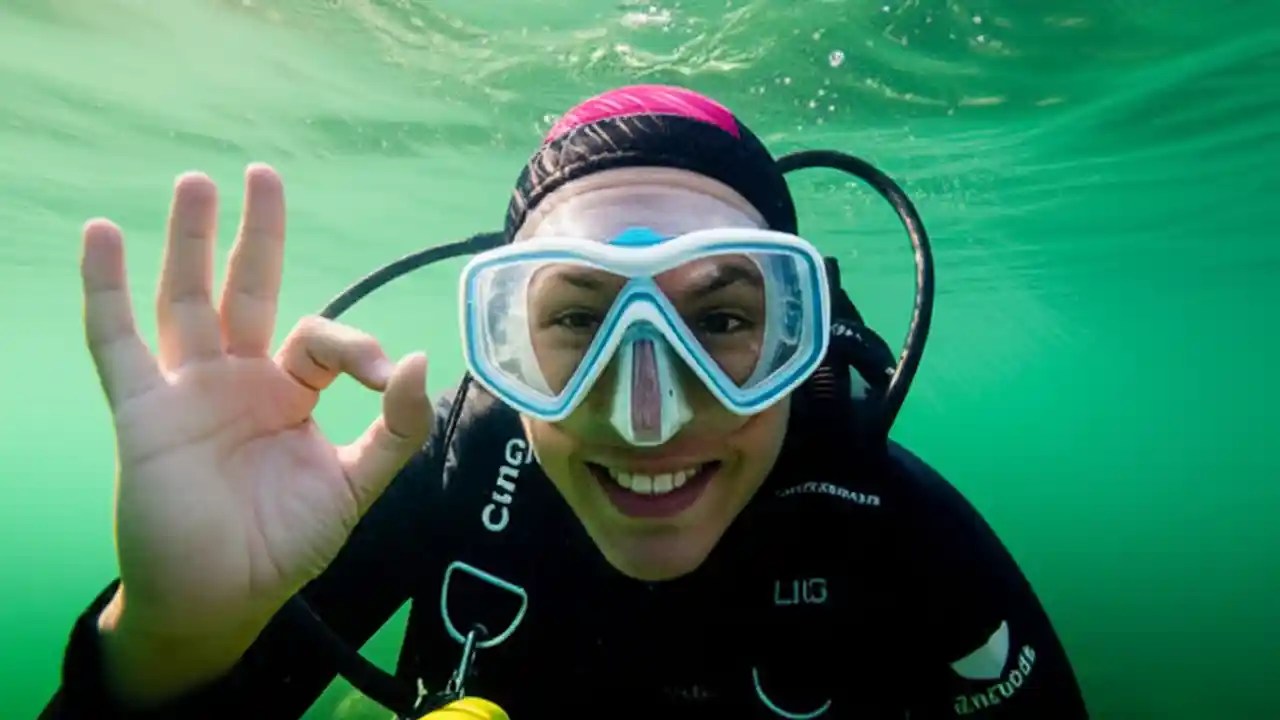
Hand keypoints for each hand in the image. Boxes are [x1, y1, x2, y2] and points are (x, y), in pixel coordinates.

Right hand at [82, 164, 432, 651]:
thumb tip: (421, 361)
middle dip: (257, 234)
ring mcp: (188, 390)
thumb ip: (396, 430)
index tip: (384, 378)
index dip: (357, 347)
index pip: (322, 340)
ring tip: (195, 182)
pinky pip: (117, 343)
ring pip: (186, 300)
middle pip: (248, 290)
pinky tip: (103, 236)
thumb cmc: (284, 544)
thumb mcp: (355, 485)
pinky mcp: (143, 412)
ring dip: (189, 241)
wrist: (222, 600)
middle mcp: (238, 380)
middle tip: (262, 173)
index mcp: (290, 393)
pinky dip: (106, 290)